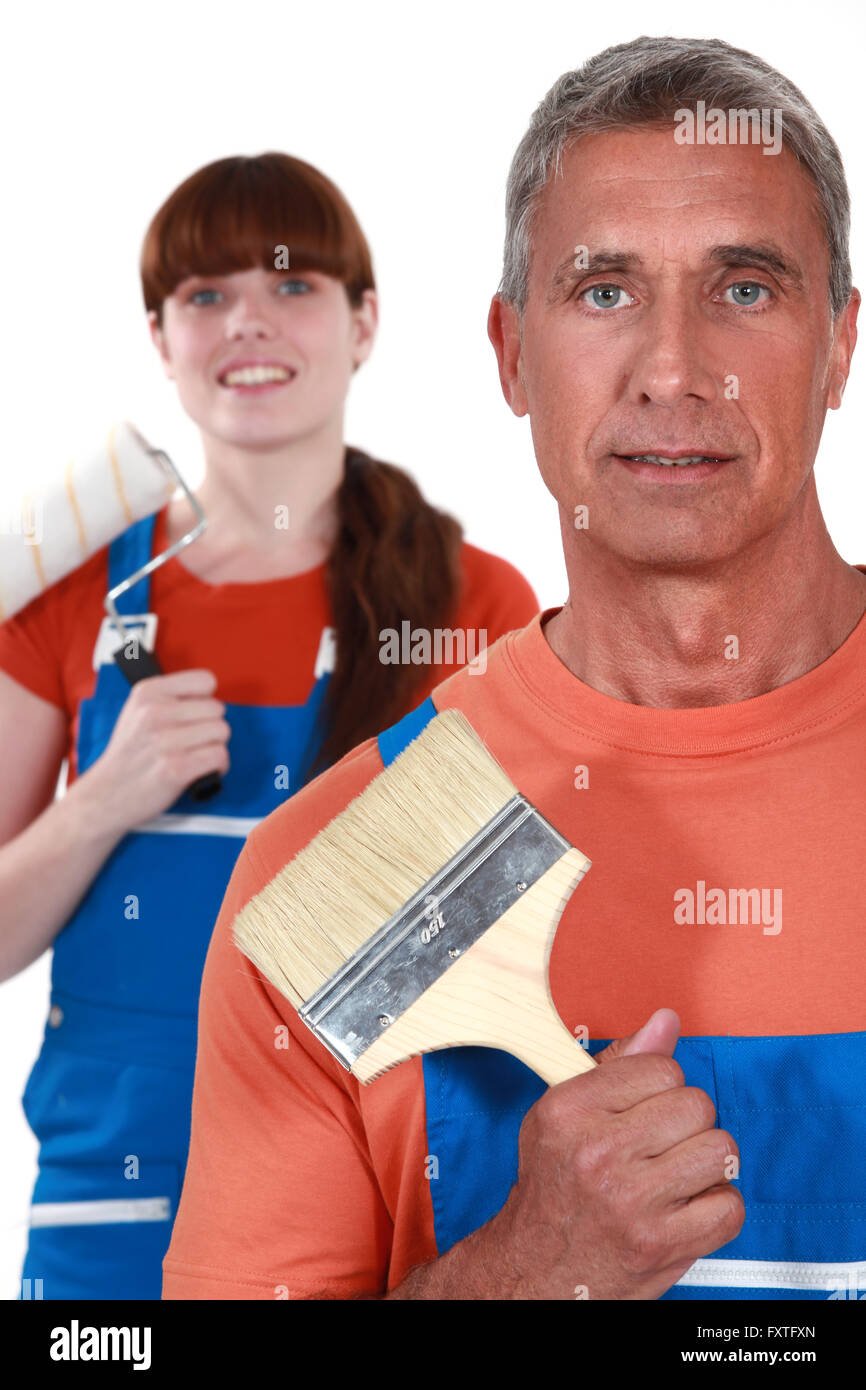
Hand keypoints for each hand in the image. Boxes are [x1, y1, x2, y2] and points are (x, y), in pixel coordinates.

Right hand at [79, 669, 230, 834]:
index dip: (205, 700)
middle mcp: (155, 712)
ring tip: (195, 755)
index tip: (193, 715)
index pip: (206, 681)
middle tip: (193, 741)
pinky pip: (220, 755)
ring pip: (221, 732)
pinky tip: (201, 769)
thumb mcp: (137, 711)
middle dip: (211, 727)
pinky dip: (217, 766)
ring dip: (215, 747)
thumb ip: (170, 698)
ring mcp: (166, 740)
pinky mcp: (177, 767)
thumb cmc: (129, 754)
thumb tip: (209, 695)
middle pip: (217, 709)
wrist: (106, 793)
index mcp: (147, 692)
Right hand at [494, 1008, 743, 1298]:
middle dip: (686, 1124)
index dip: (661, 1088)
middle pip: (696, 1105)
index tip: (644, 1110)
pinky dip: (715, 1209)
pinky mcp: (662, 1245)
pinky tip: (685, 1209)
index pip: (662, 1068)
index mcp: (570, 1111)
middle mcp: (598, 1153)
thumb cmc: (555, 1189)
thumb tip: (665, 1022)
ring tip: (677, 1175)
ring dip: (707, 1164)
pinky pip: (730, 1205)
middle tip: (661, 1146)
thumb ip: (618, 1065)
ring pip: (721, 1150)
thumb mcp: (564, 1116)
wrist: (538, 1272)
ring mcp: (632, 1202)